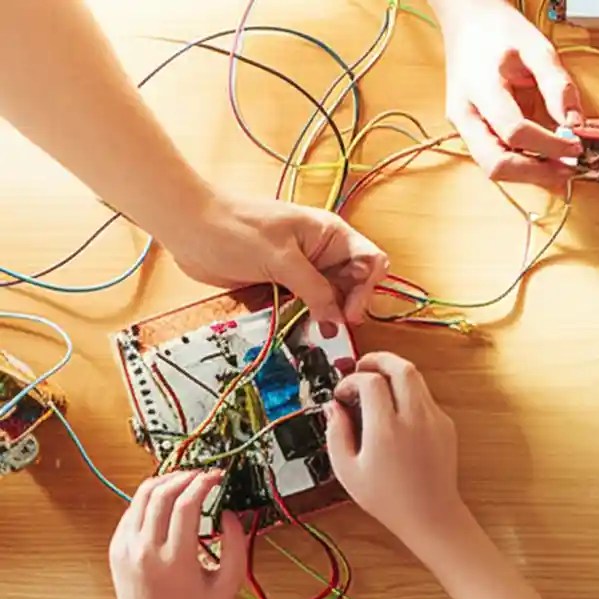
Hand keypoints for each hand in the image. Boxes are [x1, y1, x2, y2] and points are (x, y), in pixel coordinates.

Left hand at [108, 471, 246, 598]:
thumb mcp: (227, 587)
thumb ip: (236, 547)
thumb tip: (230, 514)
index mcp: (175, 560)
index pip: (186, 505)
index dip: (204, 482)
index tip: (218, 476)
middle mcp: (146, 550)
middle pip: (163, 493)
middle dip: (186, 476)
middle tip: (204, 475)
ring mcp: (127, 547)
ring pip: (143, 495)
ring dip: (167, 480)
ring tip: (186, 479)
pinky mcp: (117, 546)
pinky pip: (134, 508)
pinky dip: (152, 496)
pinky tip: (168, 497)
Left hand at [162, 194, 388, 328]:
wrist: (187, 225)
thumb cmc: (234, 228)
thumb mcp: (281, 259)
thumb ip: (314, 291)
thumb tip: (337, 321)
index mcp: (330, 235)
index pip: (371, 262)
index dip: (367, 290)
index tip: (349, 314)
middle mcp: (322, 252)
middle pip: (353, 286)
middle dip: (345, 308)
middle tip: (330, 330)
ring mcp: (302, 269)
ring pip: (328, 300)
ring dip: (322, 317)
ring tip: (311, 333)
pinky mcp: (282, 284)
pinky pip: (303, 306)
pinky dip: (301, 319)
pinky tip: (293, 328)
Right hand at [325, 352, 461, 538]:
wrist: (431, 514)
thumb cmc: (387, 499)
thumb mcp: (348, 471)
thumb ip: (336, 434)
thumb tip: (333, 407)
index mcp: (386, 430)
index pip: (370, 382)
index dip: (351, 380)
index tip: (342, 394)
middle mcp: (414, 419)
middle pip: (401, 367)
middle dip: (378, 359)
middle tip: (362, 367)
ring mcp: (434, 419)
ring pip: (416, 378)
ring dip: (394, 373)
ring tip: (376, 386)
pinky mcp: (446, 425)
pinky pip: (425, 397)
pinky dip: (408, 393)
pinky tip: (394, 411)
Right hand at [436, 0, 582, 185]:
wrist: (468, 22)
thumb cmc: (500, 31)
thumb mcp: (536, 47)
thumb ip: (557, 84)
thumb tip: (575, 124)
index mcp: (479, 88)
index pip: (514, 131)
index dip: (549, 145)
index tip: (576, 146)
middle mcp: (464, 114)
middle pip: (495, 164)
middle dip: (535, 174)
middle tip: (567, 170)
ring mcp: (463, 126)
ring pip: (493, 168)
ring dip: (529, 174)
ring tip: (560, 165)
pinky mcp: (470, 132)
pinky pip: (495, 158)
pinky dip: (521, 164)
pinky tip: (544, 157)